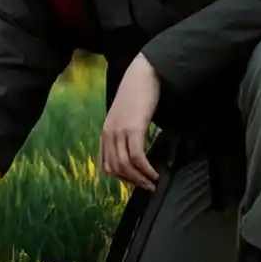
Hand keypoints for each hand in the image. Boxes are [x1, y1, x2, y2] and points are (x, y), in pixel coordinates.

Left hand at [99, 53, 160, 190]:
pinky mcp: (133, 129)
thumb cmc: (138, 94)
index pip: (105, 164)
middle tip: (147, 187)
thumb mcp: (126, 116)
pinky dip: (146, 169)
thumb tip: (133, 150)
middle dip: (131, 182)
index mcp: (105, 132)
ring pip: (125, 166)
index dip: (120, 178)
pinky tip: (154, 173)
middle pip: (115, 169)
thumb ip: (124, 132)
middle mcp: (108, 133)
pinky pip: (137, 157)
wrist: (143, 74)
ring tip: (152, 183)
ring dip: (140, 179)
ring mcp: (119, 131)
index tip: (135, 182)